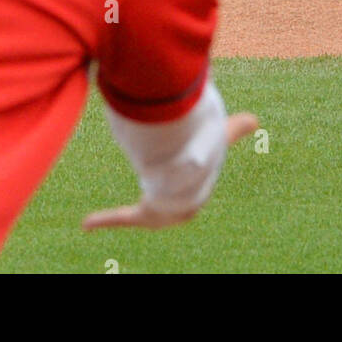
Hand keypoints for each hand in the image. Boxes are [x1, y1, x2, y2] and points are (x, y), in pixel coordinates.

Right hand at [81, 112, 259, 230]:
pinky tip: (86, 222)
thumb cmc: (205, 154)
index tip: (183, 174)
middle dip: (165, 187)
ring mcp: (163, 214)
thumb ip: (234, 130)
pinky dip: (104, 220)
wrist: (186, 173)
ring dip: (147, 197)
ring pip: (150, 205)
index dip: (188, 178)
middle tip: (157, 170)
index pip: (195, 185)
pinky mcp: (145, 216)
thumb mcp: (220, 138)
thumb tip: (255, 119)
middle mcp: (183, 207)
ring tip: (143, 189)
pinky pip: (121, 217)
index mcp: (200, 190)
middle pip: (170, 198)